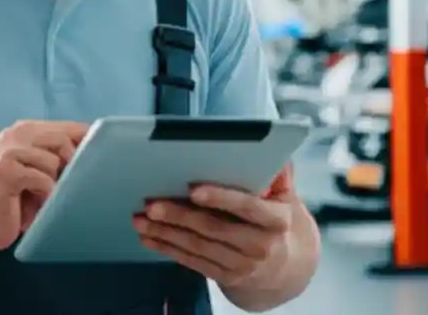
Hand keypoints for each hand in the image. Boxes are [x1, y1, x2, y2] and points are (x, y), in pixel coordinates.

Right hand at [0, 120, 87, 254]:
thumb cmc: (17, 201)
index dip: (88, 145)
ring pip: (53, 161)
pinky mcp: (4, 172)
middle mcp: (14, 134)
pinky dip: (44, 196)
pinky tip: (33, 205)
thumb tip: (101, 151)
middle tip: (61, 188)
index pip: (69, 128)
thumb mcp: (42, 172)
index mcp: (26, 130)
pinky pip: (42, 179)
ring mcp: (6, 151)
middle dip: (70, 167)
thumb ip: (60, 157)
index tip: (98, 165)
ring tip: (40, 198)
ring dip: (53, 185)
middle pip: (63, 140)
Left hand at [133, 166, 297, 290]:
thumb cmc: (279, 223)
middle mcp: (259, 246)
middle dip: (179, 215)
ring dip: (165, 232)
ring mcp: (242, 265)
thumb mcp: (287, 198)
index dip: (220, 198)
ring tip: (140, 219)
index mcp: (276, 221)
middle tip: (151, 204)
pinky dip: (168, 249)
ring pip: (197, 246)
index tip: (193, 190)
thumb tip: (271, 150)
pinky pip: (192, 262)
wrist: (287, 269)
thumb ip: (278, 175)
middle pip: (213, 228)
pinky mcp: (225, 277)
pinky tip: (149, 237)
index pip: (247, 207)